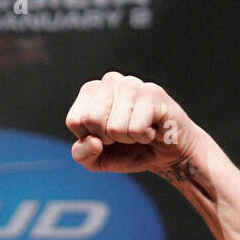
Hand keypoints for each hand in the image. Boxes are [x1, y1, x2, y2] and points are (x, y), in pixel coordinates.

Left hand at [65, 72, 199, 175]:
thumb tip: (94, 141)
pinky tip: (151, 129)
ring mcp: (133, 84)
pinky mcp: (153, 94)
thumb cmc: (128, 151)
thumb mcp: (96, 159)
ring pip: (114, 127)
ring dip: (127, 138)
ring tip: (138, 130)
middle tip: (123, 134)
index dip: (89, 138)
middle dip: (107, 138)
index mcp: (90, 91)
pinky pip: (136, 129)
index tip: (104, 136)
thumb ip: (82, 154)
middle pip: (92, 120)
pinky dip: (144, 137)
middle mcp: (110, 81)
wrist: (165, 154)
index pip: (74, 120)